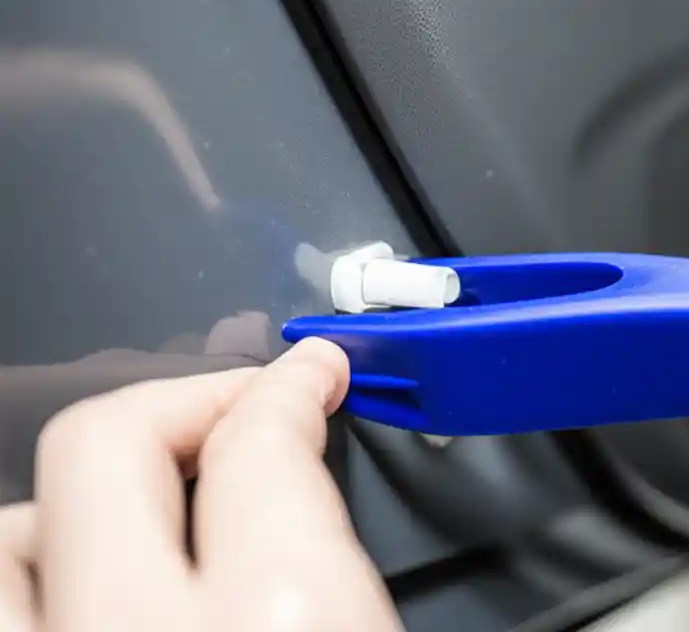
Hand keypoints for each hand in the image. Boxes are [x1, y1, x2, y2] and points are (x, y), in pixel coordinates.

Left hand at [0, 338, 400, 631]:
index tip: (309, 376)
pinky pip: (0, 611)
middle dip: (180, 398)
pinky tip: (85, 593)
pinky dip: (35, 575)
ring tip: (140, 501)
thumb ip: (357, 570)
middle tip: (237, 408)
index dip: (290, 389)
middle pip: (110, 443)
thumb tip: (330, 517)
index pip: (261, 447)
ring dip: (71, 497)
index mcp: (284, 621)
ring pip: (9, 531)